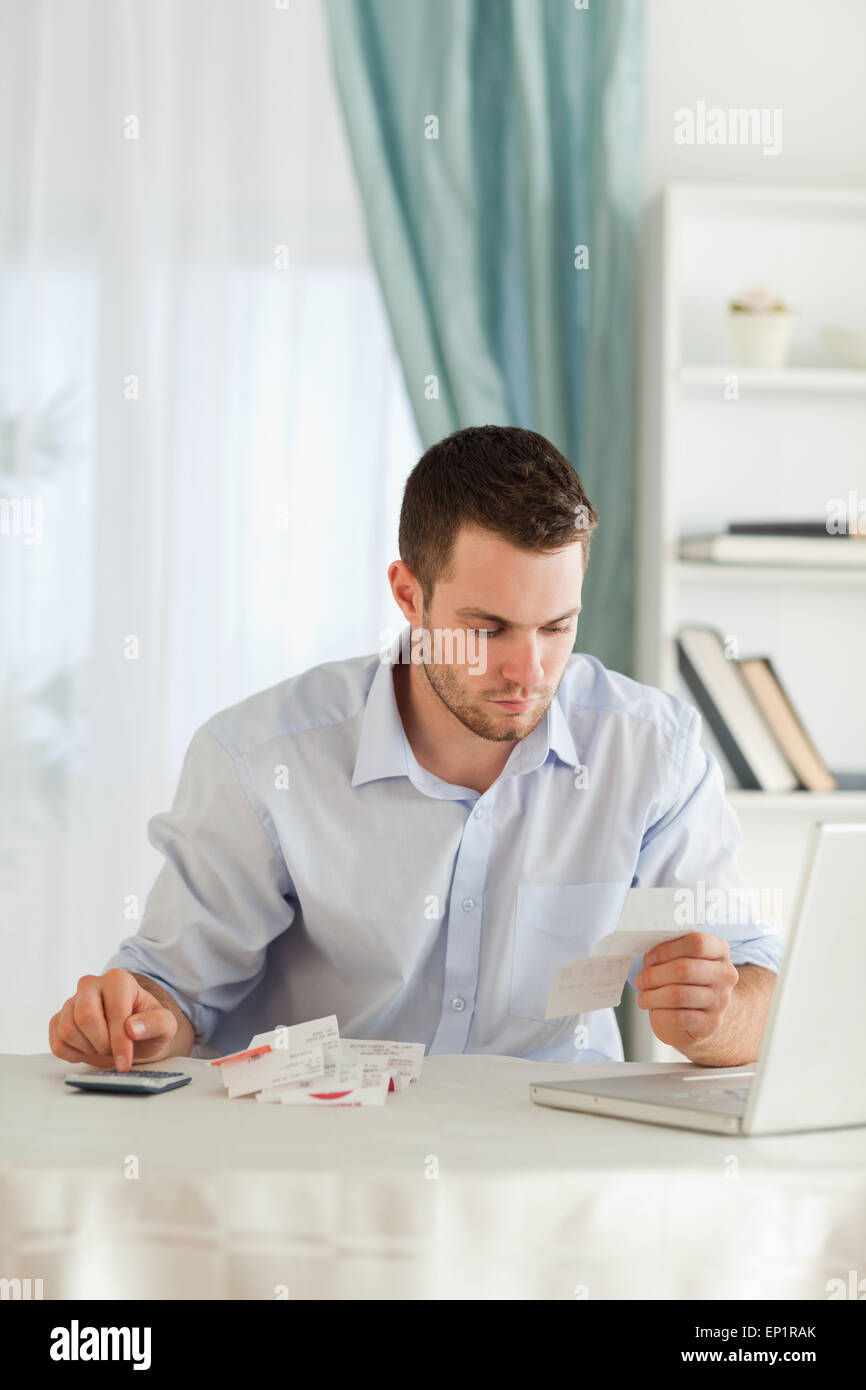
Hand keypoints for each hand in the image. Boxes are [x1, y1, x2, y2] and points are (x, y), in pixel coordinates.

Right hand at [49, 968, 178, 1071]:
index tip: (125, 1063)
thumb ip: (155, 1023)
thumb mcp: (165, 1026)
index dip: (119, 1041)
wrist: (135, 1035)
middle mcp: (91, 984)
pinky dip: (73, 1054)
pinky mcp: (58, 1020)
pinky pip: (56, 1042)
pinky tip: (89, 1050)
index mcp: (118, 980)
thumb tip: (132, 1027)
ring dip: (87, 1048)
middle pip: (84, 1016)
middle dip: (101, 1043)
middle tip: (114, 1052)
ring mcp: (71, 1002)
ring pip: (67, 1029)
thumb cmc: (149, 1027)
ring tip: (103, 1047)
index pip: (114, 1011)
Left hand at [634, 932, 738, 1051]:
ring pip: (678, 995)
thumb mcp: (680, 960)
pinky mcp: (711, 1023)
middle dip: (654, 975)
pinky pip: (678, 1017)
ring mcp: (720, 1000)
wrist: (700, 1018)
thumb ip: (669, 954)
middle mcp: (725, 975)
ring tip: (643, 997)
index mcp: (719, 951)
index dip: (667, 949)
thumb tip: (649, 959)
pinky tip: (654, 1010)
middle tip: (640, 980)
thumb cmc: (686, 983)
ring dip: (652, 996)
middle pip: (684, 969)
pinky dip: (659, 1014)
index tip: (649, 958)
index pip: (697, 943)